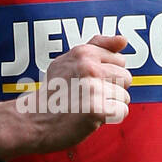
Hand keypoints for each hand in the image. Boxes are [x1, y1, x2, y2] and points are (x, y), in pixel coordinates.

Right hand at [0, 34, 131, 158]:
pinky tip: (92, 117)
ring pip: (124, 96)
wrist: (34, 121)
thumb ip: (97, 46)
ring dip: (110, 104)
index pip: (120, 60)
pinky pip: (121, 111)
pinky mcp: (97, 110)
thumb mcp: (69, 60)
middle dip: (112, 89)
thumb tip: (123, 40)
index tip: (87, 81)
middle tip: (88, 96)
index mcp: (83, 53)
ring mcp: (93, 89)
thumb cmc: (54, 91)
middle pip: (126, 78)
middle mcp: (89, 68)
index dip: (107, 74)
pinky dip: (110, 118)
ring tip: (87, 106)